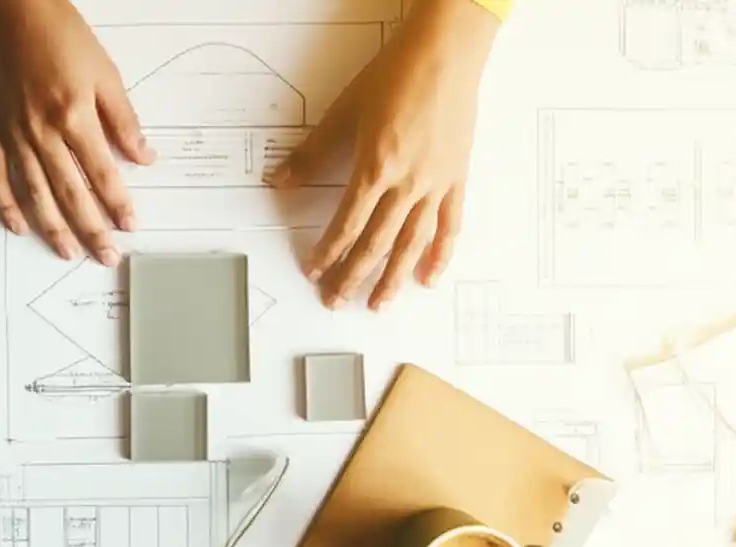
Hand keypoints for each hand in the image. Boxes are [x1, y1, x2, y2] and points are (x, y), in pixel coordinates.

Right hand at [0, 0, 155, 264]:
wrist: (14, 11)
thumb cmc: (61, 35)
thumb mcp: (106, 74)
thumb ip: (124, 121)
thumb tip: (143, 157)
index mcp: (73, 117)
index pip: (101, 174)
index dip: (117, 204)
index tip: (130, 226)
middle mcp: (41, 132)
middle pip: (69, 193)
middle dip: (90, 229)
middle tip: (105, 255)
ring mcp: (13, 134)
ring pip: (34, 192)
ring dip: (52, 227)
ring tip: (68, 251)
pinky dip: (5, 203)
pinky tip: (19, 225)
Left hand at [269, 0, 498, 309]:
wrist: (445, 53)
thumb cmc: (396, 76)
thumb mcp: (344, 113)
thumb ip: (312, 154)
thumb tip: (280, 180)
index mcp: (376, 168)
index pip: (347, 224)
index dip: (329, 253)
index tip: (315, 272)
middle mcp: (407, 183)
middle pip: (376, 242)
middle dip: (353, 276)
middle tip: (337, 300)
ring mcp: (435, 184)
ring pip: (412, 243)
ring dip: (394, 277)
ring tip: (379, 303)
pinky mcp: (456, 179)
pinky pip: (448, 225)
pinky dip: (439, 254)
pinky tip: (428, 276)